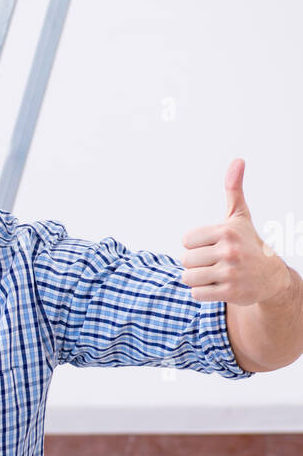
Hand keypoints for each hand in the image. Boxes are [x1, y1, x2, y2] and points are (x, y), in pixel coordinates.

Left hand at [180, 158, 288, 306]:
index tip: (211, 246)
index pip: (186, 240)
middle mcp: (229, 251)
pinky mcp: (229, 292)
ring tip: (214, 274)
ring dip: (197, 279)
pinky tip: (217, 286)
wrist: (270, 277)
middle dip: (195, 263)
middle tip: (214, 262)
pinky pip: (196, 294)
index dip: (195, 245)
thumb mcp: (240, 217)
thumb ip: (233, 190)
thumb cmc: (248, 244)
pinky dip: (202, 292)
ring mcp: (230, 273)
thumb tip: (238, 160)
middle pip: (185, 260)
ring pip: (188, 278)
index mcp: (227, 231)